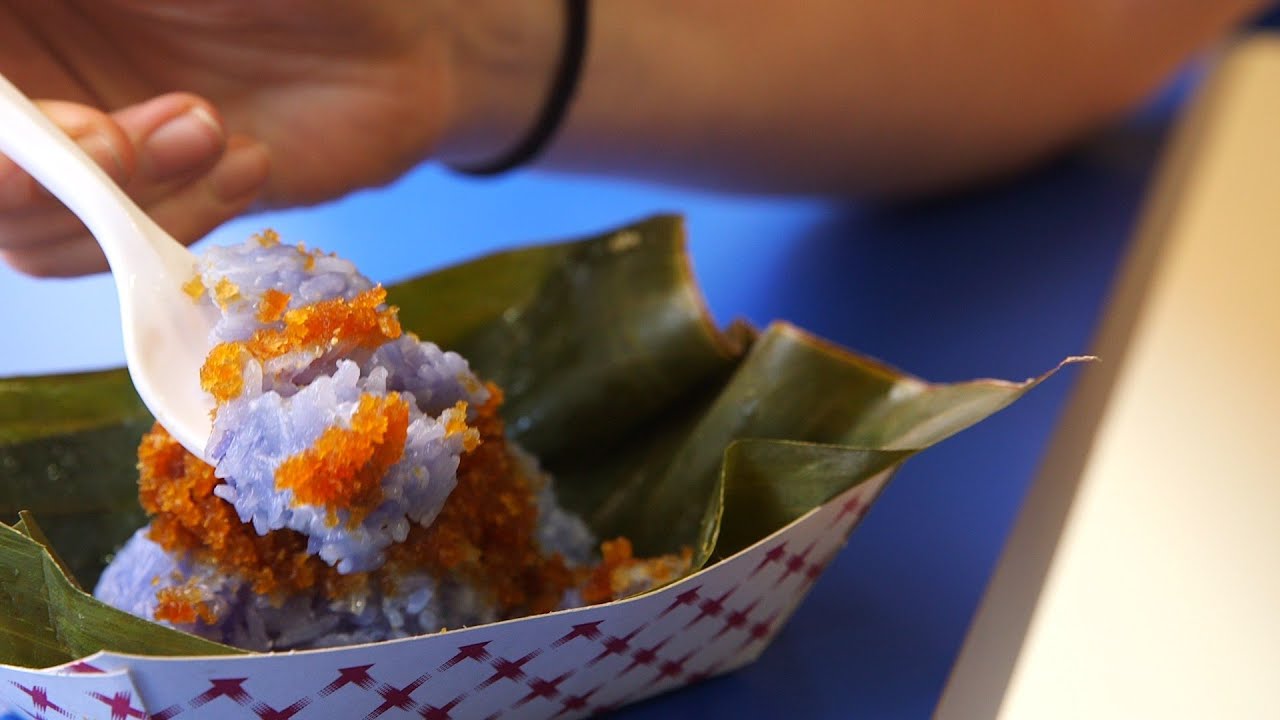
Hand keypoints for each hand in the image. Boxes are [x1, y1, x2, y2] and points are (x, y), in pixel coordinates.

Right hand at [0, 1, 556, 275]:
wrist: (403, 51)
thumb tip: (25, 18)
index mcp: (28, 17)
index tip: (21, 135)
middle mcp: (42, 80)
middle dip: (34, 173)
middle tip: (111, 139)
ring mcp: (85, 147)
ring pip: (33, 227)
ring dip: (123, 193)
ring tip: (213, 128)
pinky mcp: (149, 205)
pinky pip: (120, 253)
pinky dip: (177, 220)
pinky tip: (246, 162)